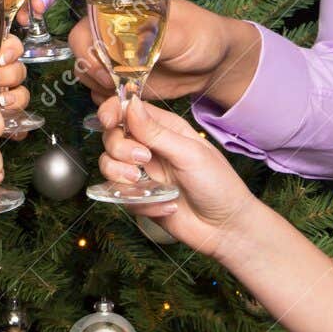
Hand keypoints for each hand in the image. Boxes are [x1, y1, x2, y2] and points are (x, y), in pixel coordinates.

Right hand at [69, 0, 234, 121]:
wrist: (214, 63)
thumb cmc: (202, 36)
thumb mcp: (182, 33)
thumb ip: (153, 38)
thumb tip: (126, 47)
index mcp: (121, 9)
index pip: (88, 25)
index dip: (90, 50)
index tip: (108, 71)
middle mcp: (111, 30)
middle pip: (81, 51)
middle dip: (93, 73)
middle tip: (116, 88)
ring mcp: (115, 56)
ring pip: (87, 74)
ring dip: (100, 90)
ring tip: (127, 96)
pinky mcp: (120, 79)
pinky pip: (100, 92)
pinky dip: (109, 102)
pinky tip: (129, 103)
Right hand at [96, 95, 254, 252]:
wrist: (224, 227)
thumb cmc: (217, 184)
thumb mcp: (189, 153)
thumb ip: (156, 131)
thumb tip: (130, 103)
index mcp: (164, 129)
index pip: (128, 110)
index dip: (112, 111)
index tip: (108, 121)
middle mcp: (149, 147)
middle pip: (112, 136)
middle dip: (119, 147)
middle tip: (142, 160)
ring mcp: (142, 173)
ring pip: (108, 164)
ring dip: (119, 172)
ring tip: (140, 182)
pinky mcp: (137, 197)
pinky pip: (119, 194)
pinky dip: (138, 200)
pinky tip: (164, 204)